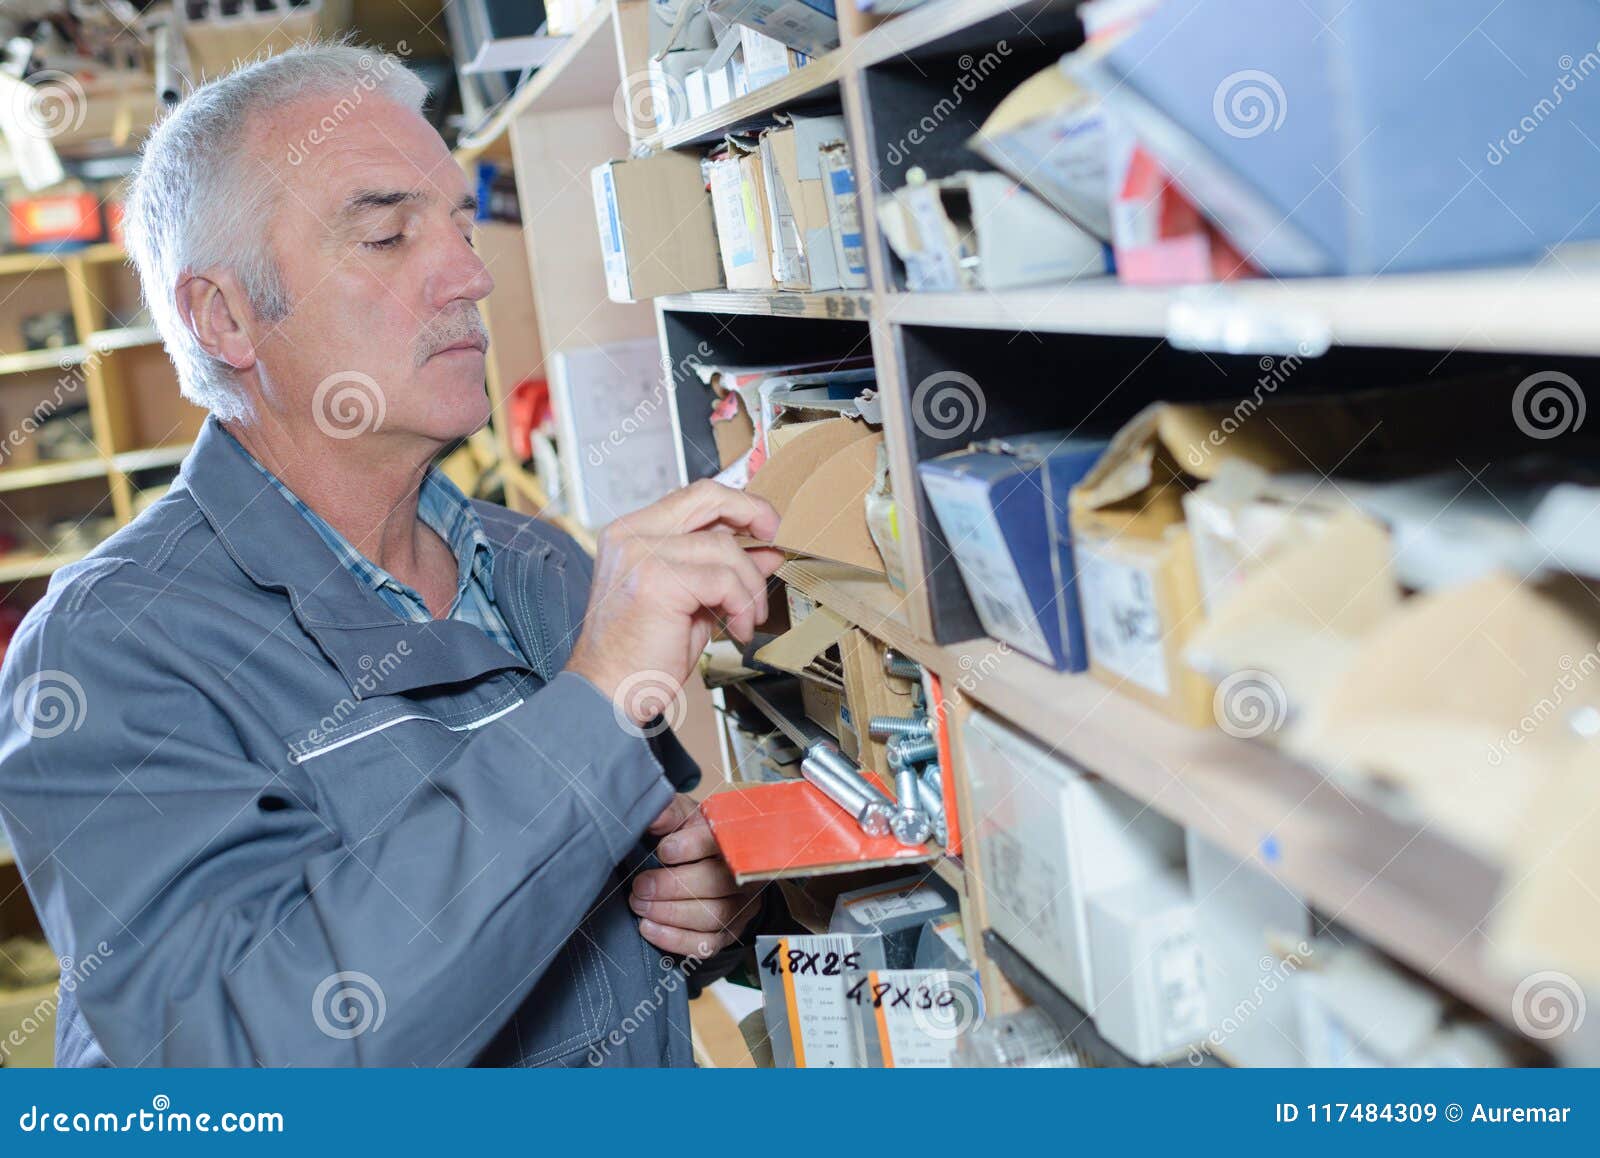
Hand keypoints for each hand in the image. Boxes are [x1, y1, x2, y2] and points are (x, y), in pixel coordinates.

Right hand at [567, 479, 783, 725]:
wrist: (609, 693)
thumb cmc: (642, 654)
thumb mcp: (692, 601)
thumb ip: (722, 570)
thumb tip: (765, 551)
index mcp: (633, 533)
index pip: (695, 496)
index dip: (739, 505)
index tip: (765, 528)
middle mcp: (633, 535)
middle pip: (708, 497)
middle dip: (754, 514)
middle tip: (775, 545)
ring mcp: (641, 554)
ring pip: (724, 548)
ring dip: (750, 587)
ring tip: (748, 619)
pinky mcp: (657, 580)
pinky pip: (723, 580)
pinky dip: (741, 605)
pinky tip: (738, 629)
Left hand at [630, 795, 763, 957]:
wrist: (704, 864)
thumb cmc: (690, 836)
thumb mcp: (681, 816)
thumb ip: (668, 812)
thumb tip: (654, 814)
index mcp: (732, 838)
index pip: (722, 841)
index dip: (691, 847)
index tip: (662, 851)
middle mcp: (742, 873)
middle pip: (718, 882)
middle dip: (672, 886)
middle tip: (640, 886)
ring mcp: (741, 906)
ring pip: (715, 915)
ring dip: (670, 913)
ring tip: (640, 906)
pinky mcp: (729, 932)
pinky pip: (708, 944)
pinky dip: (675, 939)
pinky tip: (648, 928)